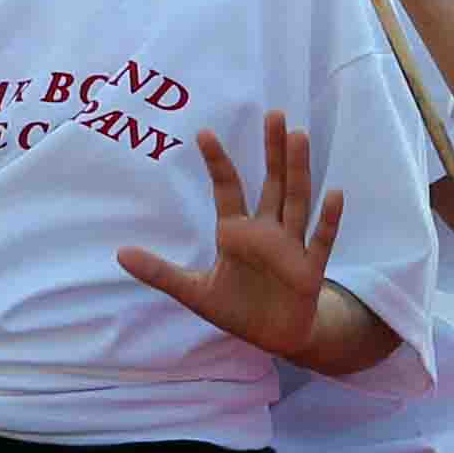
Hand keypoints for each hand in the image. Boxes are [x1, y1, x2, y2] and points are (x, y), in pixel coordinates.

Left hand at [118, 114, 345, 359]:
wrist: (273, 338)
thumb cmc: (236, 309)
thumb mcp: (193, 292)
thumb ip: (160, 272)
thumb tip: (119, 254)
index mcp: (236, 233)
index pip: (227, 189)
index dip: (217, 162)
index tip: (204, 133)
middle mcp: (266, 232)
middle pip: (271, 184)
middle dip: (272, 152)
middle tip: (273, 114)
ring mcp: (290, 248)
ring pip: (296, 201)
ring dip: (298, 171)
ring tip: (298, 137)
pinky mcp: (309, 270)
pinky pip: (321, 240)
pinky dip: (328, 220)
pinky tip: (334, 194)